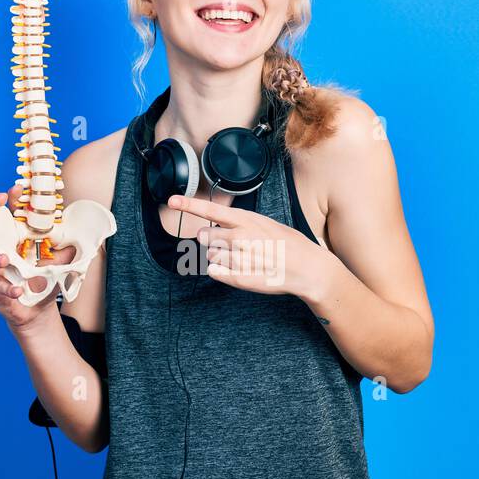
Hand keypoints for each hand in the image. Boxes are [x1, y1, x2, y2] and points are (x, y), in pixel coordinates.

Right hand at [0, 189, 76, 330]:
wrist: (38, 310)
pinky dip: (6, 287)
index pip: (10, 212)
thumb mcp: (60, 263)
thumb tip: (82, 235)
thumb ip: (67, 249)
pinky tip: (18, 291)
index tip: (17, 188)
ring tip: (6, 259)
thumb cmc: (44, 282)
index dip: (11, 198)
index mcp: (16, 237)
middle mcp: (2, 247)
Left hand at [168, 194, 334, 299]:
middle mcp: (242, 237)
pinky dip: (222, 271)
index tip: (171, 200)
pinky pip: (216, 272)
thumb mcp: (264, 224)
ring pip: (211, 256)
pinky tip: (239, 269)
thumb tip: (204, 232)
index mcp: (248, 221)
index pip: (211, 210)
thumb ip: (235, 225)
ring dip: (220, 257)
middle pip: (206, 236)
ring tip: (244, 258)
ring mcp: (242, 258)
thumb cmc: (286, 245)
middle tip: (235, 245)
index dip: (188, 205)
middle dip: (212, 240)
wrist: (308, 268)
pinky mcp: (241, 278)